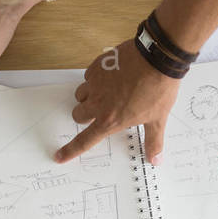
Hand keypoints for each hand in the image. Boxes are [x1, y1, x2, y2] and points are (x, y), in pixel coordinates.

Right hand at [54, 38, 180, 164]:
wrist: (157, 58)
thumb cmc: (157, 89)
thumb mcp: (158, 119)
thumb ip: (153, 141)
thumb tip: (155, 160)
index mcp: (110, 120)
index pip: (85, 140)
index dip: (70, 150)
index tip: (59, 156)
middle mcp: (98, 103)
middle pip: (78, 115)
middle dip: (86, 116)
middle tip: (100, 112)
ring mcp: (95, 83)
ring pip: (80, 95)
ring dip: (88, 97)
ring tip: (106, 93)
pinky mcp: (96, 67)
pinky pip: (88, 76)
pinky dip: (95, 79)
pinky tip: (111, 77)